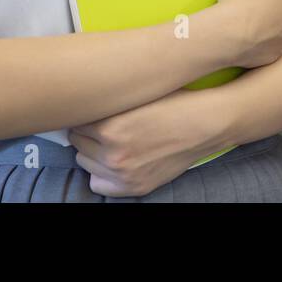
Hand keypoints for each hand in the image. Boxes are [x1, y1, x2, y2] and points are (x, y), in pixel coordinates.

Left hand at [69, 88, 222, 196]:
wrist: (205, 124)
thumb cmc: (174, 102)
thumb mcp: (136, 94)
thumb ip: (107, 102)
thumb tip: (83, 102)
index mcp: (110, 128)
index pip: (76, 121)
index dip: (86, 112)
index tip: (93, 108)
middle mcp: (114, 155)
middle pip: (77, 142)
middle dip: (87, 131)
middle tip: (102, 122)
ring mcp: (124, 175)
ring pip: (84, 161)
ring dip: (93, 150)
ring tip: (110, 139)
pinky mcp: (135, 187)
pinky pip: (97, 183)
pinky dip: (101, 172)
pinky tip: (113, 159)